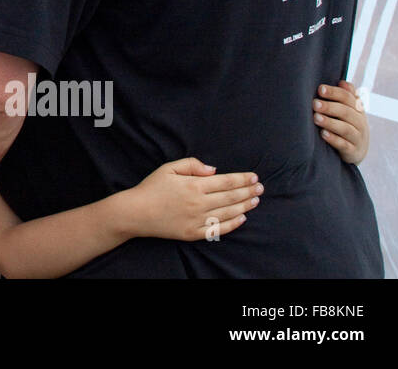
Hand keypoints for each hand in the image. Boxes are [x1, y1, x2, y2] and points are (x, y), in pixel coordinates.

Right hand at [121, 157, 260, 241]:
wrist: (136, 213)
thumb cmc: (151, 188)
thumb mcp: (168, 168)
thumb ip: (192, 165)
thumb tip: (214, 170)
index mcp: (194, 185)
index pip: (226, 181)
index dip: (242, 179)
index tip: (254, 177)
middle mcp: (199, 203)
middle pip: (231, 197)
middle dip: (248, 191)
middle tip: (260, 188)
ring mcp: (198, 219)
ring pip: (229, 212)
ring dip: (245, 206)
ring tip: (255, 200)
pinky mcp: (194, 233)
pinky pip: (219, 229)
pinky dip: (233, 224)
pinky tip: (242, 218)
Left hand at [316, 80, 368, 163]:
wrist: (356, 152)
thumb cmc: (346, 125)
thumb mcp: (349, 111)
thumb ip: (345, 97)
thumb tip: (342, 82)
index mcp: (357, 110)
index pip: (349, 98)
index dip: (335, 93)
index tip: (320, 89)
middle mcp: (360, 123)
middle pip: (346, 112)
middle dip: (330, 107)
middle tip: (314, 103)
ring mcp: (358, 138)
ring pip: (345, 129)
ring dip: (330, 122)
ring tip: (316, 118)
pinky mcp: (353, 152)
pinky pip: (344, 145)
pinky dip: (334, 139)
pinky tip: (323, 134)